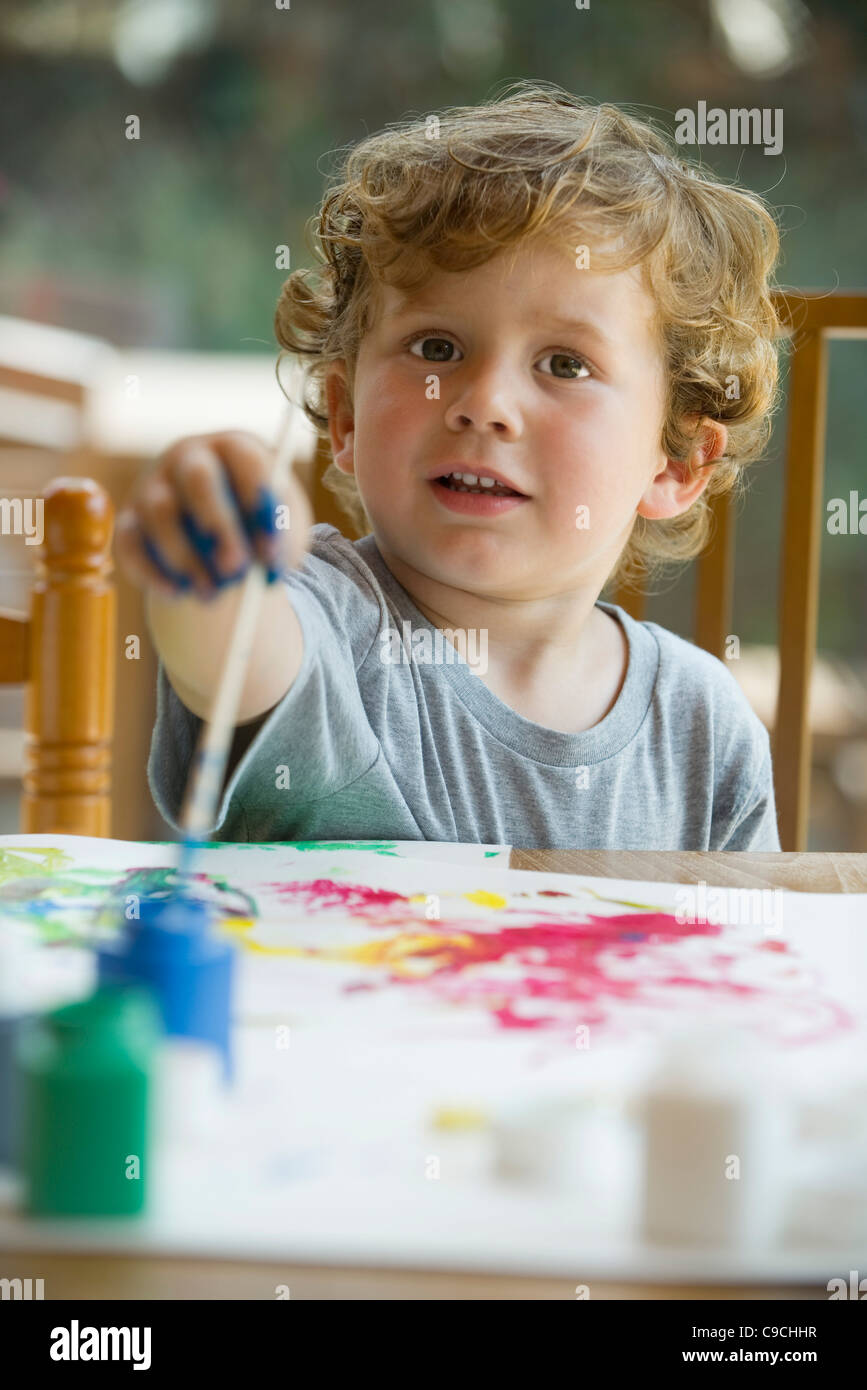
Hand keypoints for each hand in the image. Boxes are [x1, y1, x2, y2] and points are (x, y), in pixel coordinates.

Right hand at [115, 430, 292, 600]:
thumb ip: (278, 544)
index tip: (272, 548)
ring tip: (212, 594)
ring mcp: (153, 485)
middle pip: (198, 480)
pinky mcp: (129, 520)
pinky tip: (178, 593)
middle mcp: (189, 458)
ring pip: (161, 513)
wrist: (220, 539)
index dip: (259, 503)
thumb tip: (263, 571)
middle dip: (219, 527)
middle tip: (236, 569)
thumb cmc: (258, 527)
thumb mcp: (281, 530)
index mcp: (235, 448)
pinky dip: (152, 571)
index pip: (246, 461)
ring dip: (186, 558)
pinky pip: (131, 543)